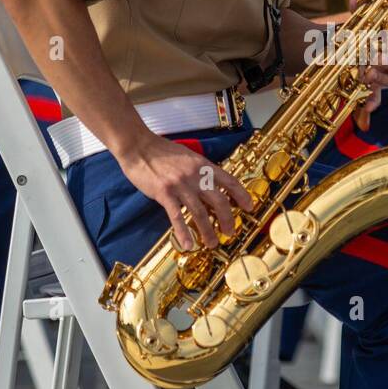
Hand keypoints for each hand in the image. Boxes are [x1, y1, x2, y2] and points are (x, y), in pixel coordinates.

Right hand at [117, 131, 252, 250]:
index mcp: (203, 165)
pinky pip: (177, 216)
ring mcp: (180, 185)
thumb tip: (210, 186)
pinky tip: (188, 244)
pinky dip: (184, 232)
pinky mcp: (164, 193)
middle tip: (230, 232)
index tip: (249, 207)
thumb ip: (199, 170)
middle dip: (227, 219)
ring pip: (200, 212)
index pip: (229, 181)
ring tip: (211, 243)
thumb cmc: (161, 151)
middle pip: (219, 200)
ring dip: (208, 230)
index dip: (242, 195)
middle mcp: (195, 175)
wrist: (138, 145)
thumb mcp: (187, 156)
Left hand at [347, 0, 387, 130]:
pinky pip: (376, 98)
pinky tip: (367, 107)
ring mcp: (380, 75)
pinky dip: (372, 102)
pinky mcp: (369, 88)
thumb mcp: (355, 22)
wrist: (335, 53)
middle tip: (378, 58)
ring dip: (380, 78)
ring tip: (367, 74)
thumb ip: (358, 10)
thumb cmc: (352, 37)